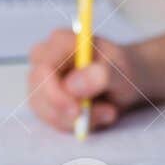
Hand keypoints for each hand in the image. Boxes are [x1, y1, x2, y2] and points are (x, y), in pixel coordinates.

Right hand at [26, 28, 148, 133]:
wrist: (126, 80)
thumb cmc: (121, 68)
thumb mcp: (121, 69)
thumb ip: (101, 74)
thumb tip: (73, 85)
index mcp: (61, 41)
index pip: (44, 69)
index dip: (55, 93)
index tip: (77, 110)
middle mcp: (44, 59)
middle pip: (38, 92)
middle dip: (66, 112)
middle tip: (104, 114)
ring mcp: (41, 81)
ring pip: (45, 111)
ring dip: (77, 120)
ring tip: (109, 111)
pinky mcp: (44, 101)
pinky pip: (53, 120)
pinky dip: (77, 124)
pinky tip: (99, 114)